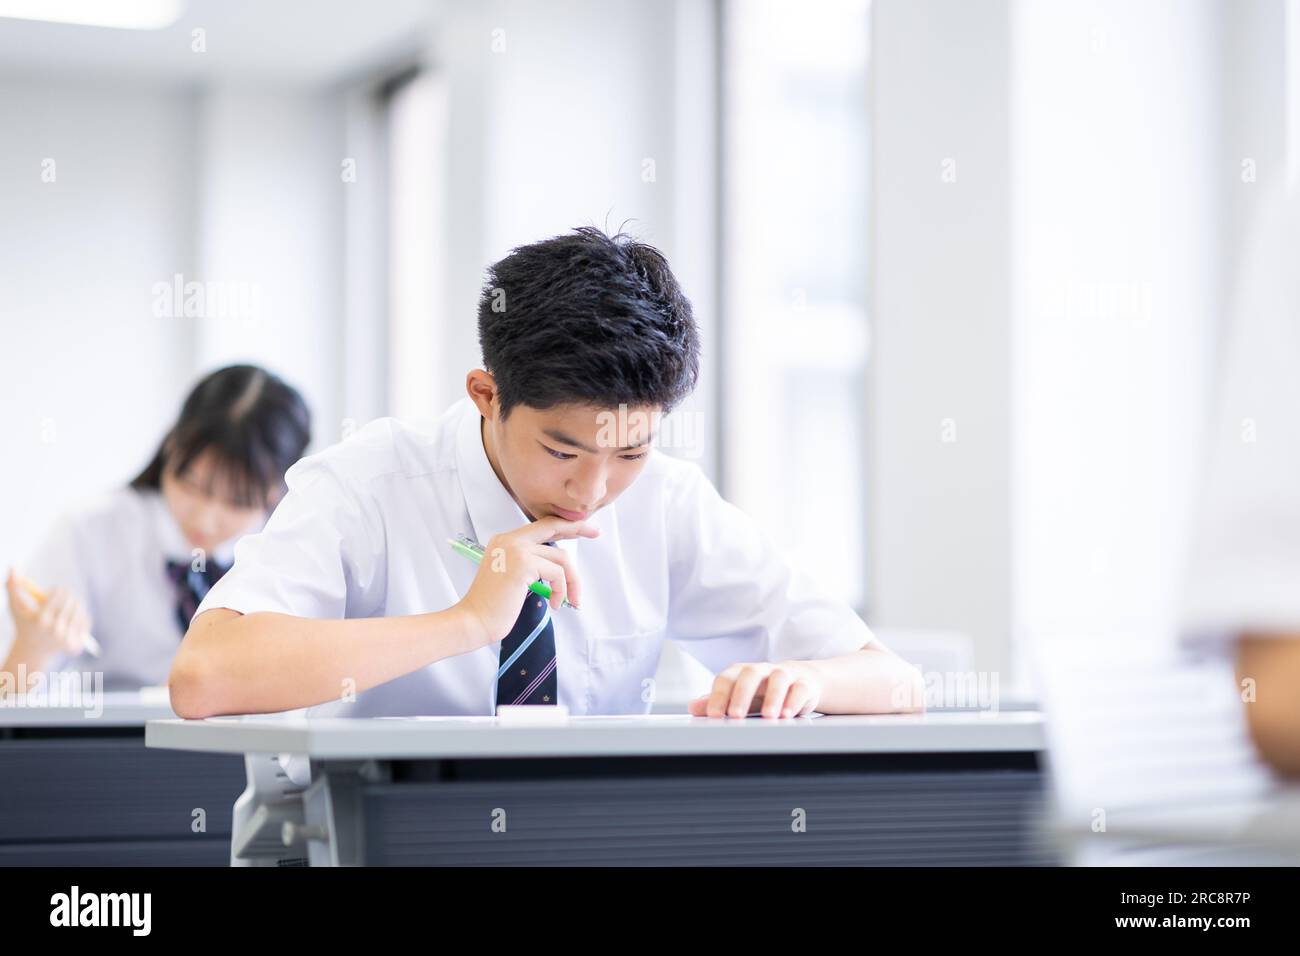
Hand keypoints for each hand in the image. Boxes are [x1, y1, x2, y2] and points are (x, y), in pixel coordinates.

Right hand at [5, 569, 92, 665]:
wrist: (32, 651)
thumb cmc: (23, 623)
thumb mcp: (15, 607)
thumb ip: (12, 587)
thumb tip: (12, 566)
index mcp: (40, 620)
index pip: (59, 594)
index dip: (58, 590)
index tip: (55, 591)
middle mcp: (54, 630)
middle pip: (72, 601)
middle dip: (68, 595)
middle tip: (65, 595)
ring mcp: (66, 639)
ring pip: (80, 610)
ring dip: (75, 604)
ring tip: (68, 605)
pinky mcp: (76, 645)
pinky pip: (86, 621)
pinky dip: (81, 615)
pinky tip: (72, 616)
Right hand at [455, 517, 599, 648]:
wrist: (473, 621)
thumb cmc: (492, 607)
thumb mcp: (512, 578)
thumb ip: (530, 565)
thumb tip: (557, 565)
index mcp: (504, 541)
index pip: (540, 526)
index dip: (563, 526)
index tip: (583, 529)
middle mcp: (509, 540)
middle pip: (553, 527)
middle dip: (578, 528)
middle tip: (596, 533)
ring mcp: (516, 550)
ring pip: (561, 558)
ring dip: (572, 581)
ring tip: (570, 600)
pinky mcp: (523, 564)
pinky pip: (557, 573)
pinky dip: (561, 590)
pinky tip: (554, 604)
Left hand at [687, 661, 823, 718]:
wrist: (800, 681)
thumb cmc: (763, 691)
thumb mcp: (739, 696)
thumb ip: (717, 702)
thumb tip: (693, 708)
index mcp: (742, 672)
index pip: (727, 679)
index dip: (718, 696)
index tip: (713, 715)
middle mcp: (762, 670)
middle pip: (750, 674)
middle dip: (741, 695)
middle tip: (735, 716)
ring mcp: (784, 674)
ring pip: (778, 679)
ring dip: (772, 697)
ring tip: (768, 717)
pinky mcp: (804, 684)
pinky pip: (800, 689)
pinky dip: (794, 701)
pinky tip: (787, 715)